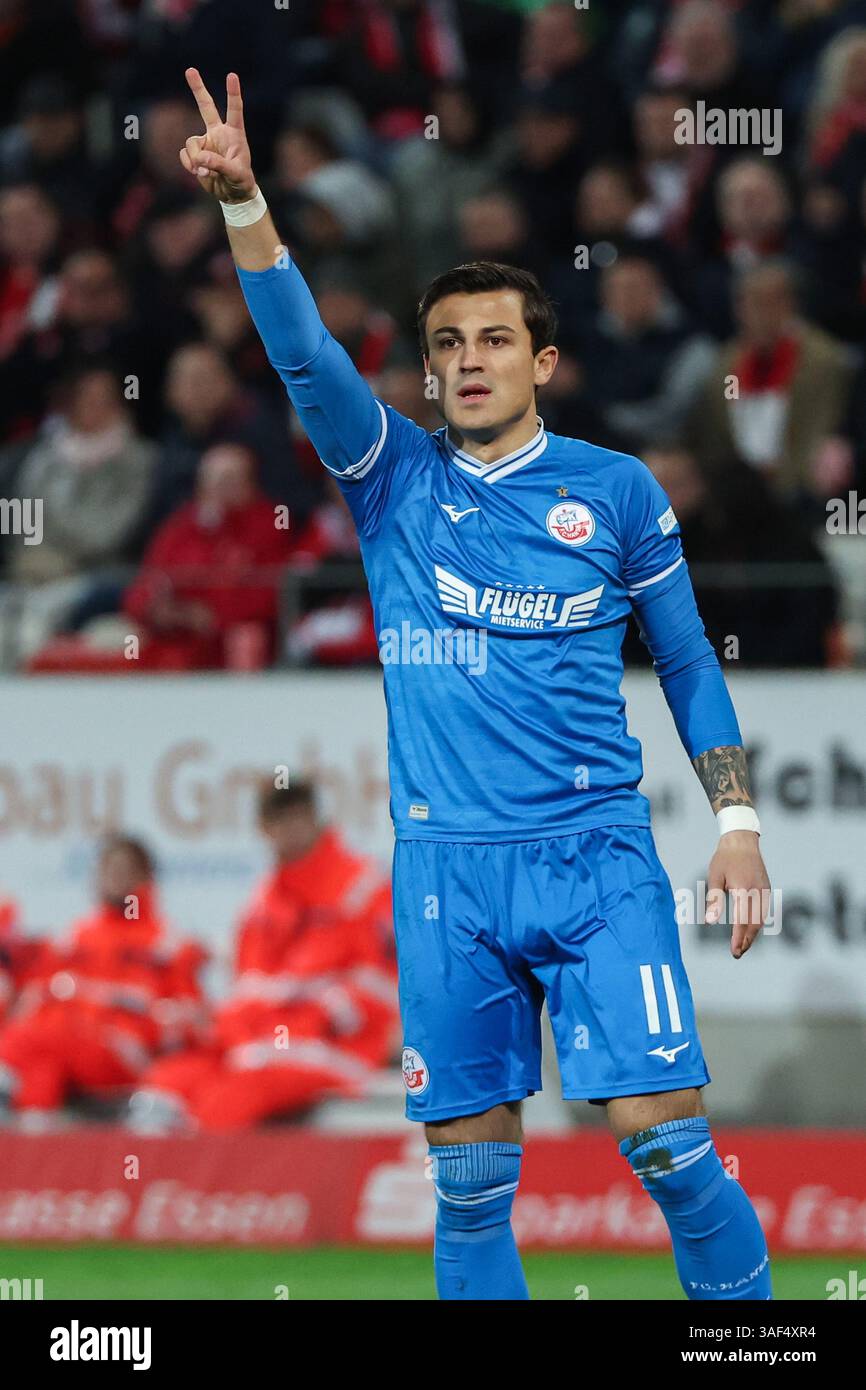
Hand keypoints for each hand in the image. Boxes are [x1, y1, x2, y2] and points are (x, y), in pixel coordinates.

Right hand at [180, 68, 254, 201]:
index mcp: (234, 134)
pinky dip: (188, 164)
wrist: (232, 194)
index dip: (233, 93)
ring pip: (191, 142)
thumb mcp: (236, 174)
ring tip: (206, 172)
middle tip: (190, 69)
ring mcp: (205, 142)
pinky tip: (199, 173)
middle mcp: (218, 133)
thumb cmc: (241, 182)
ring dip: (195, 158)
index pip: (234, 110)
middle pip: (206, 107)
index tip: (232, 75)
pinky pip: (185, 154)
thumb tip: (200, 158)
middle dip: (198, 89)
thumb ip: (219, 164)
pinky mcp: (195, 154)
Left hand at [704, 830, 770, 958]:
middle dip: (747, 941)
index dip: (738, 938)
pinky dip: (757, 923)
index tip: (734, 951)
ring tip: (743, 946)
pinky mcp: (766, 889)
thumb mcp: (714, 877)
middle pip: (754, 924)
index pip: (742, 920)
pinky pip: (763, 911)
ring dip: (753, 934)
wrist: (742, 841)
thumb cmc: (724, 859)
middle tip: (737, 954)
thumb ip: (714, 901)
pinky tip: (749, 930)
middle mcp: (757, 892)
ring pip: (761, 919)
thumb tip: (710, 922)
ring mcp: (764, 890)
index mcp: (743, 889)